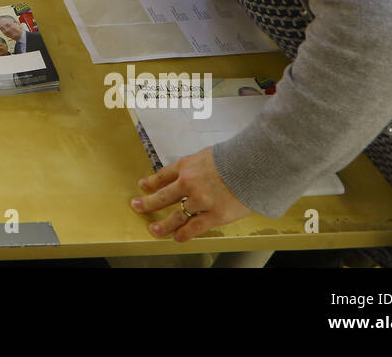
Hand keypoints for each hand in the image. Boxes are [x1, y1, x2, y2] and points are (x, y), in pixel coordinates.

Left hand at [131, 148, 253, 241]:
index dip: (151, 181)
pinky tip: (177, 238)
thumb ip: (197, 165)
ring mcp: (201, 200)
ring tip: (154, 230)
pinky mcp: (216, 214)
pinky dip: (184, 234)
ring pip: (176, 216)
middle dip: (148, 203)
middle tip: (137, 206)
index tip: (142, 185)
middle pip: (163, 196)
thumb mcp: (208, 154)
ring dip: (163, 225)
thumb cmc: (235, 156)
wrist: (254, 164)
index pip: (163, 175)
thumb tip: (192, 172)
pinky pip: (195, 228)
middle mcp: (188, 183)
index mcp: (186, 165)